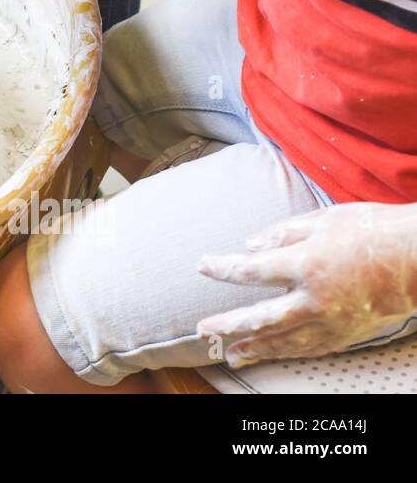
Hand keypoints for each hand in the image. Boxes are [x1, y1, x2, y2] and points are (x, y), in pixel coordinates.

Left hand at [197, 202, 416, 367]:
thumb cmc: (372, 231)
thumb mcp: (322, 220)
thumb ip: (282, 234)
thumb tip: (250, 244)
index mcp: (306, 264)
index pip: (251, 270)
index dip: (223, 268)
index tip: (203, 266)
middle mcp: (314, 299)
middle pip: (259, 317)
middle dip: (228, 325)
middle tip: (202, 330)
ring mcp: (331, 321)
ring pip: (283, 341)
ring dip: (253, 347)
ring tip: (231, 353)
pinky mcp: (346, 333)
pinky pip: (309, 348)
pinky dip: (286, 351)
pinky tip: (271, 352)